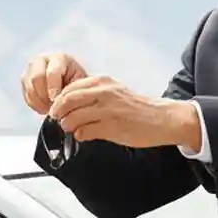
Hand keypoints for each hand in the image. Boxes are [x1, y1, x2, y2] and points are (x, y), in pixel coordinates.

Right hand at [21, 53, 87, 114]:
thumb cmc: (77, 84)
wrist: (70, 85)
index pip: (51, 72)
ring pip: (29, 88)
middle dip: (44, 96)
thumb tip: (59, 100)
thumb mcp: (80, 84)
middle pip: (36, 78)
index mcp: (59, 58)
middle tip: (53, 107)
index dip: (53, 88)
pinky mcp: (24, 80)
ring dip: (39, 102)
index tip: (56, 101)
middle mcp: (42, 60)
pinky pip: (26, 95)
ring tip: (51, 108)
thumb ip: (72, 89)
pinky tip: (45, 107)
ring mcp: (31, 69)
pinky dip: (35, 104)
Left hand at [48, 75, 199, 149]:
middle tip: (59, 120)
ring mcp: (106, 110)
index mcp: (102, 82)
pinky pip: (84, 132)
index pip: (69, 88)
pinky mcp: (111, 127)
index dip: (59, 101)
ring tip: (72, 129)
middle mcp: (103, 92)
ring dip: (68, 125)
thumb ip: (93, 94)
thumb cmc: (136, 107)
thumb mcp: (113, 91)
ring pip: (73, 117)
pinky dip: (80, 135)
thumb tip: (69, 104)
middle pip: (67, 101)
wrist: (160, 118)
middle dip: (59, 113)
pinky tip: (85, 135)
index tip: (57, 109)